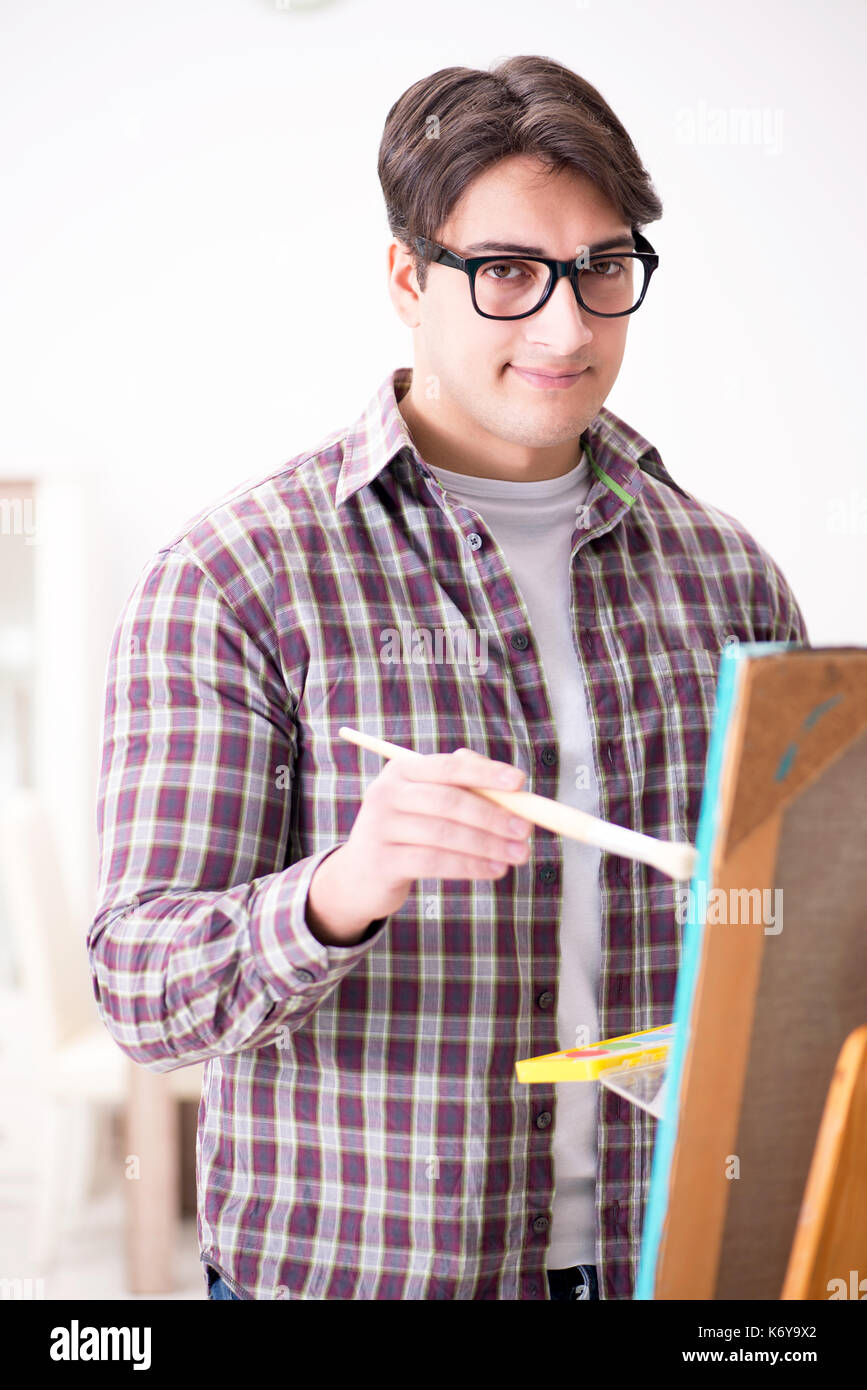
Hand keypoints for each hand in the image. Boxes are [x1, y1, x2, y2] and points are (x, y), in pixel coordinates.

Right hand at [305, 746, 530, 942]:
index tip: (520, 782)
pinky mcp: (383, 861)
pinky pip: (435, 862)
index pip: (449, 766)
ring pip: (445, 835)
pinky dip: (470, 867)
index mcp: (402, 770)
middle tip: (526, 830)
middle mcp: (386, 793)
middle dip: (493, 816)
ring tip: (518, 854)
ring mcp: (380, 828)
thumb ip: (464, 787)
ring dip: (488, 845)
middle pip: (448, 801)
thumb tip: (513, 788)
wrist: (360, 874)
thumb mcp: (427, 802)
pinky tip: (495, 871)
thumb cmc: (409, 831)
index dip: (486, 773)